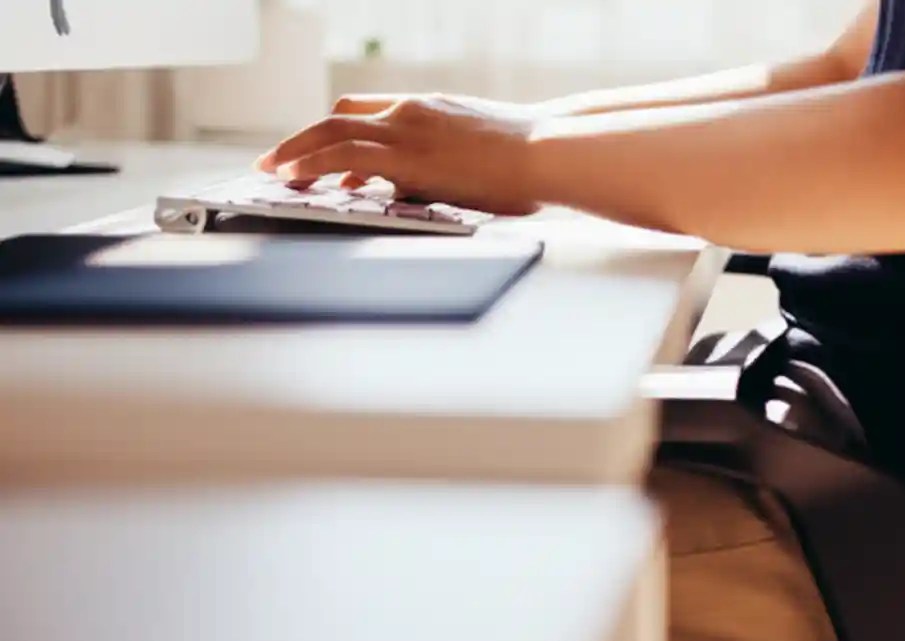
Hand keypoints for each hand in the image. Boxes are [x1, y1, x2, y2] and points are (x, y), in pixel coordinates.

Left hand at [255, 94, 540, 215]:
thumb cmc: (532, 158)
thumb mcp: (481, 151)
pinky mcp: (406, 158)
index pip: (367, 112)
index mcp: (430, 109)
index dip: (335, 131)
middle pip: (339, 118)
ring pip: (331, 132)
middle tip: (277, 160)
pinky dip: (312, 165)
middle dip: (303, 140)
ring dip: (296, 152)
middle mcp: (411, 114)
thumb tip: (432, 184)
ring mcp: (407, 132)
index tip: (317, 149)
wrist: (549, 150)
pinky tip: (295, 179)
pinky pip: (343, 156)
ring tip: (273, 171)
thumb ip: (448, 162)